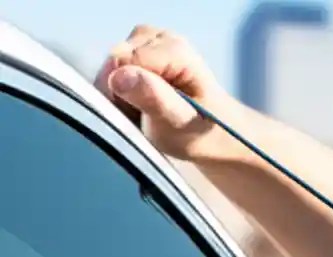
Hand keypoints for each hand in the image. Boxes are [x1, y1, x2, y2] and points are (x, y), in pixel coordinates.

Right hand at [93, 25, 234, 160]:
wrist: (215, 135)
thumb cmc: (202, 133)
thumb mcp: (180, 123)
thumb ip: (154, 99)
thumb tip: (121, 76)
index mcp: (176, 50)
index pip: (122, 61)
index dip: (120, 91)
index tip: (139, 113)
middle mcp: (162, 38)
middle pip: (114, 60)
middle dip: (119, 91)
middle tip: (143, 114)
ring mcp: (150, 42)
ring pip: (110, 65)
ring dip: (119, 92)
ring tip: (143, 110)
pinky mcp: (140, 51)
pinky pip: (112, 69)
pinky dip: (119, 89)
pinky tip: (138, 102)